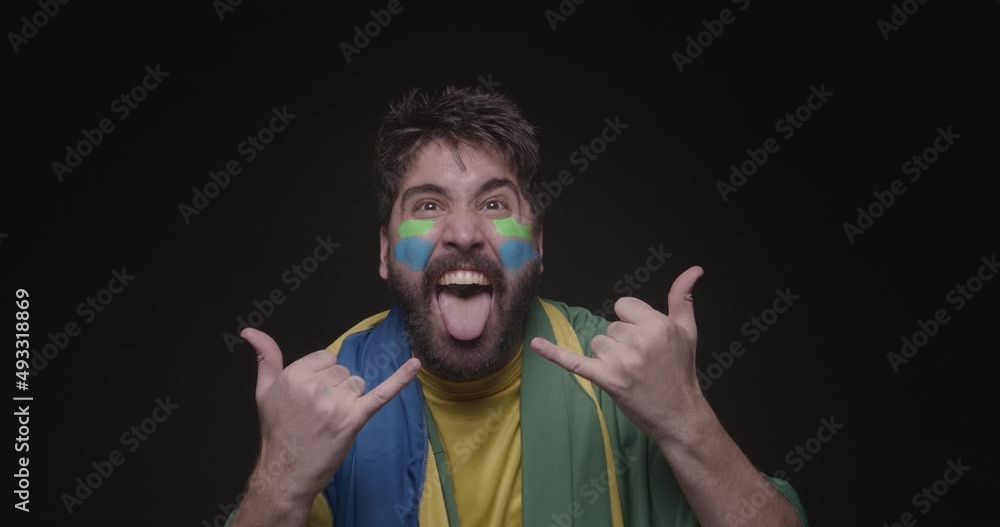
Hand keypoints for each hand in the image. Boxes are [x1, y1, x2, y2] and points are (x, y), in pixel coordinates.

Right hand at [242, 327, 420, 506]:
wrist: (286, 472)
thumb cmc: (277, 431)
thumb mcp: (264, 391)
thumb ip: (265, 357)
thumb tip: (249, 331)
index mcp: (295, 375)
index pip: (326, 358)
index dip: (321, 377)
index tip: (310, 398)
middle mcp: (315, 386)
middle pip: (343, 371)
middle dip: (335, 389)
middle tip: (318, 414)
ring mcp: (336, 403)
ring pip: (358, 383)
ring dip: (350, 399)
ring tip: (330, 420)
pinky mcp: (354, 419)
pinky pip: (382, 392)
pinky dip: (400, 378)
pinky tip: (415, 364)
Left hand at [530, 266, 705, 444]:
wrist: (679, 413)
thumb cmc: (681, 370)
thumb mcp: (687, 330)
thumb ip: (683, 297)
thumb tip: (694, 269)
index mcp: (657, 325)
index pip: (624, 306)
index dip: (632, 321)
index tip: (645, 340)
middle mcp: (638, 341)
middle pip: (610, 327)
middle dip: (622, 342)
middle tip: (642, 362)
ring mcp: (620, 361)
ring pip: (597, 343)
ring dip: (609, 356)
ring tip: (631, 372)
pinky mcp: (606, 379)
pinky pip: (574, 362)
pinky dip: (553, 353)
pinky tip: (535, 344)